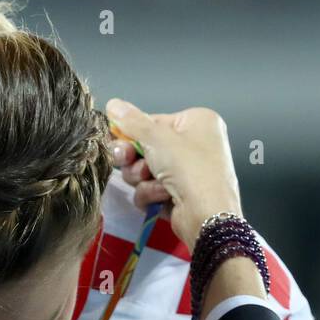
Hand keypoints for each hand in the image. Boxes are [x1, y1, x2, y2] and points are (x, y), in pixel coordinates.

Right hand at [105, 100, 240, 248]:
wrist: (207, 215)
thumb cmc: (189, 168)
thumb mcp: (157, 138)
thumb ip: (131, 122)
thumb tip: (112, 103)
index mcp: (195, 122)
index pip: (152, 122)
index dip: (132, 133)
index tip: (117, 140)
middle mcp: (193, 143)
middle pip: (145, 147)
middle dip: (134, 159)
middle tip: (126, 160)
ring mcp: (186, 171)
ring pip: (144, 171)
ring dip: (143, 179)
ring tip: (156, 183)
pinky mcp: (178, 194)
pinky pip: (150, 189)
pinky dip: (151, 194)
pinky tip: (164, 197)